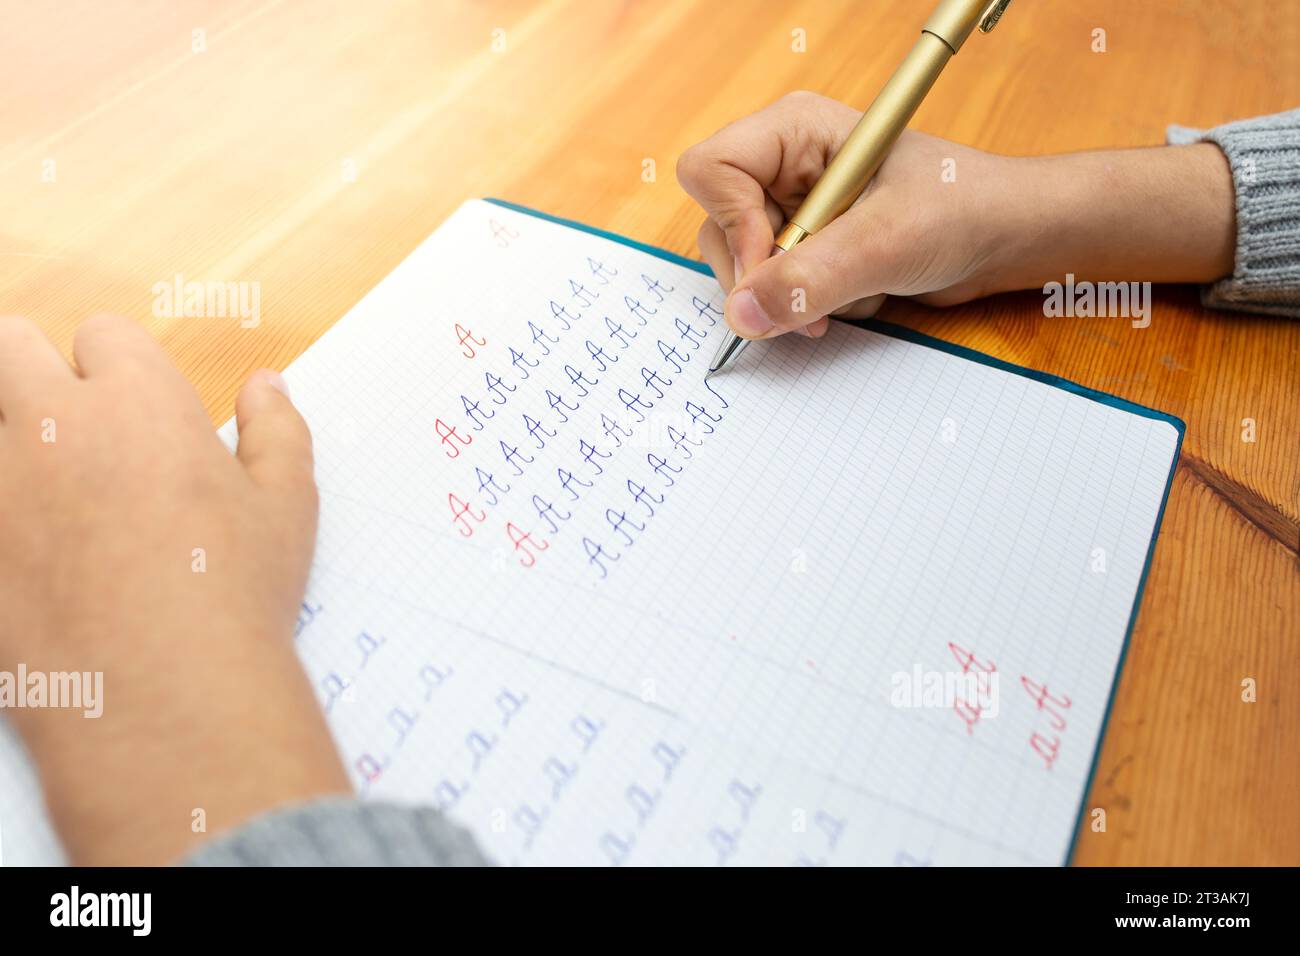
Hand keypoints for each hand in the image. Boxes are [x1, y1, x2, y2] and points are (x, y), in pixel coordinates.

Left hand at [0, 313, 347, 864]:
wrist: (162, 697)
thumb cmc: (234, 595)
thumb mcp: (287, 506)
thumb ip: (277, 430)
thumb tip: (267, 384)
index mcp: (138, 400)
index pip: (103, 335)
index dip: (119, 367)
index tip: (131, 406)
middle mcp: (51, 423)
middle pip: (12, 347)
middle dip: (34, 373)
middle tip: (65, 427)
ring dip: (12, 441)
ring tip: (43, 488)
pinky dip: (5, 515)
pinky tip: (31, 549)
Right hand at [677, 91, 1235, 339]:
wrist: (1007, 238)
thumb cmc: (963, 209)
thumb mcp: (885, 242)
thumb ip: (810, 277)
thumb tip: (743, 313)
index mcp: (793, 131)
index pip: (710, 170)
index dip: (733, 226)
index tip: (774, 266)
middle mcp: (783, 167)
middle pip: (718, 228)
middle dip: (763, 277)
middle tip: (809, 303)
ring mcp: (794, 209)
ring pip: (745, 269)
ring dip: (793, 298)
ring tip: (850, 295)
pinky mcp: (809, 247)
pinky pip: (777, 290)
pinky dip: (812, 306)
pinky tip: (859, 294)